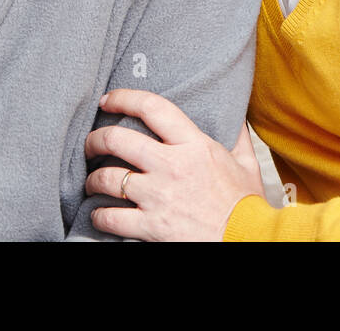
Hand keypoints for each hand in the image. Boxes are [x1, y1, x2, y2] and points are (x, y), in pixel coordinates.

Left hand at [84, 89, 265, 241]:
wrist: (249, 241)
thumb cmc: (247, 204)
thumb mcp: (247, 163)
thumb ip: (237, 135)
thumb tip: (235, 115)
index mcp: (193, 145)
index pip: (151, 107)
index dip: (123, 98)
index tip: (108, 100)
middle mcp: (172, 166)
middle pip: (116, 139)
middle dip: (95, 139)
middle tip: (90, 144)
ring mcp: (158, 197)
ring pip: (106, 178)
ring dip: (93, 179)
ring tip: (92, 182)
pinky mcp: (151, 227)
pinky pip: (110, 218)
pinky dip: (99, 216)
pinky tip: (99, 214)